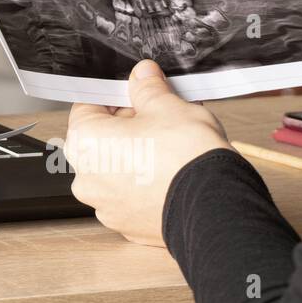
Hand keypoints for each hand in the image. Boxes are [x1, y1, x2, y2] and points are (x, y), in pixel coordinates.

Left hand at [65, 59, 232, 246]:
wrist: (217, 208)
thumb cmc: (186, 157)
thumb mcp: (168, 106)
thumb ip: (148, 88)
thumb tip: (142, 76)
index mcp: (84, 142)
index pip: (88, 107)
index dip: (117, 97)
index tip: (138, 95)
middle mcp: (87, 178)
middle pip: (102, 140)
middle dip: (131, 126)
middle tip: (162, 118)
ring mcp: (107, 206)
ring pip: (118, 170)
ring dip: (139, 156)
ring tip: (173, 146)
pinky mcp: (129, 226)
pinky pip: (132, 196)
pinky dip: (147, 184)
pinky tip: (173, 174)